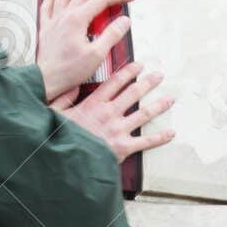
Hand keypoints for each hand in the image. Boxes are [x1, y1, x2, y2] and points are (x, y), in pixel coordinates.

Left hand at [36, 0, 137, 101]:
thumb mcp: (96, 55)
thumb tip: (124, 20)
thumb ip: (111, 35)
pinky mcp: (47, 27)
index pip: (103, 1)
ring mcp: (54, 19)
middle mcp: (65, 15)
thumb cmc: (70, 71)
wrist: (47, 80)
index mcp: (78, 19)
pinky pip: (47, 4)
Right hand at [54, 62, 173, 161]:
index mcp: (94, 103)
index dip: (130, 71)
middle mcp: (110, 113)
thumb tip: (72, 84)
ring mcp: (118, 129)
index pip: (116, 81)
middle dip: (149, 82)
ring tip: (170, 99)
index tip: (139, 65)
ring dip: (159, 105)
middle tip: (159, 75)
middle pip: (134, 92)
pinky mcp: (124, 147)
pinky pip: (146, 141)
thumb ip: (64, 97)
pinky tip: (171, 133)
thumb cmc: (59, 138)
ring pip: (144, 113)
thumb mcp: (55, 112)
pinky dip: (160, 138)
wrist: (65, 161)